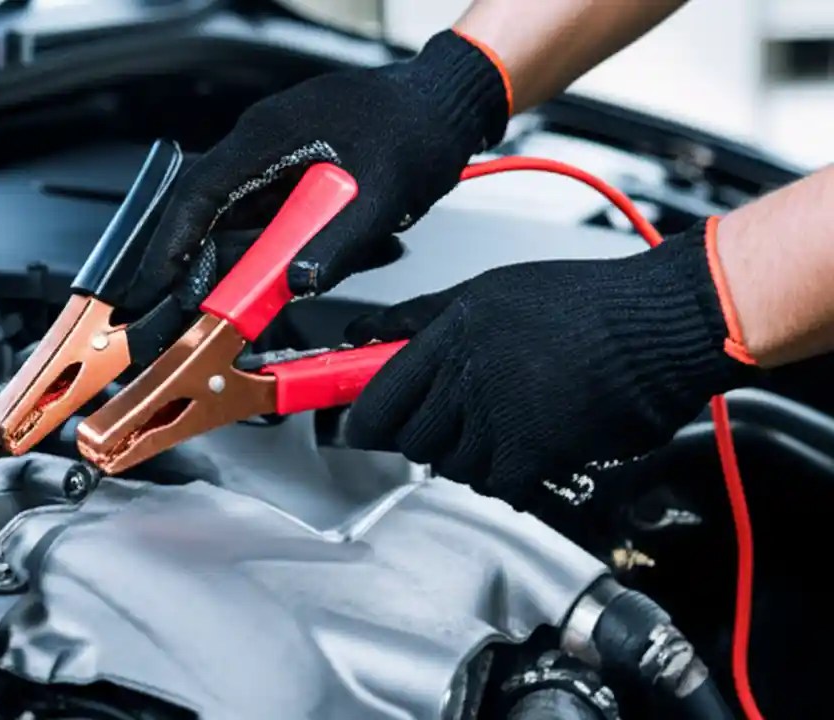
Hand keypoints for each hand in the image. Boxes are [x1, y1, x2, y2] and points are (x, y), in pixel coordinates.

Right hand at [119, 29, 510, 311]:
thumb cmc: (419, 130)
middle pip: (212, 209)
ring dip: (247, 257)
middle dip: (206, 260)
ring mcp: (277, 155)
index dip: (173, 240)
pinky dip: (274, 246)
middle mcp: (264, 142)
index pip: (199, 191)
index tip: (161, 280)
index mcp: (270, 135)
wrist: (446, 104)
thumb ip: (339, 244)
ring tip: (256, 294)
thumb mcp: (384, 196)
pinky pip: (269, 214)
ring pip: (241, 216)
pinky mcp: (294, 170)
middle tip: (205, 304)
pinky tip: (296, 266)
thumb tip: (298, 283)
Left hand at [343, 221, 755, 507]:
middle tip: (457, 424)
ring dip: (473, 459)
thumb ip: (419, 318)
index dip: (365, 423)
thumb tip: (360, 336)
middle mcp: (468, 373)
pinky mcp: (536, 451)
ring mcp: (500, 415)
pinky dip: (511, 478)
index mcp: (450, 330)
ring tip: (506, 429)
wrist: (659, 324)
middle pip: (413, 439)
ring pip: (454, 466)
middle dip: (427, 439)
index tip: (363, 430)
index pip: (378, 397)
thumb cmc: (584, 304)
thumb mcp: (490, 291)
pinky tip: (533, 452)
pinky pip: (499, 485)